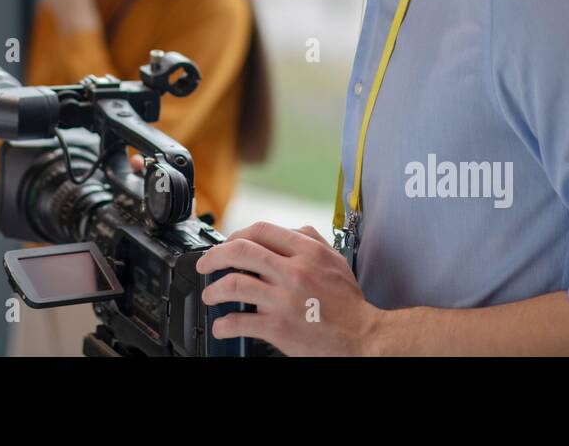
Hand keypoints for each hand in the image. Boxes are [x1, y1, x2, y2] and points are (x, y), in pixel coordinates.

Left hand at [194, 221, 385, 355]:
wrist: (364, 337)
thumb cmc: (349, 303)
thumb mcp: (335, 260)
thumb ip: (310, 241)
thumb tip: (284, 232)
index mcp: (306, 251)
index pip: (260, 230)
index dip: (236, 235)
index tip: (227, 244)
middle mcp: (293, 271)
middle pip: (239, 250)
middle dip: (214, 256)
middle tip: (205, 264)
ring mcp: (284, 299)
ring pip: (233, 284)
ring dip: (213, 290)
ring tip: (209, 295)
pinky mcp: (278, 327)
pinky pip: (240, 321)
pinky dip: (224, 324)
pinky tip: (222, 326)